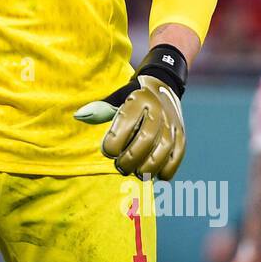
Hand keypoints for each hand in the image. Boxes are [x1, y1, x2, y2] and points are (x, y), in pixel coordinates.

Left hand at [76, 45, 188, 179]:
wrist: (163, 85)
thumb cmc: (131, 97)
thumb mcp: (116, 97)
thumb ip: (100, 109)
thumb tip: (79, 116)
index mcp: (139, 99)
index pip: (127, 121)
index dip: (116, 140)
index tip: (107, 151)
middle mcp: (159, 110)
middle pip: (147, 138)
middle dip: (131, 157)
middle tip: (119, 167)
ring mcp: (172, 123)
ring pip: (163, 149)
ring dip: (148, 166)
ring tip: (135, 173)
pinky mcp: (181, 134)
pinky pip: (177, 155)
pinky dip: (167, 169)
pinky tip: (156, 176)